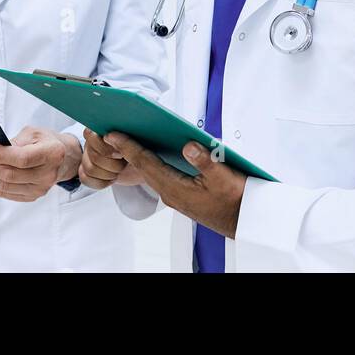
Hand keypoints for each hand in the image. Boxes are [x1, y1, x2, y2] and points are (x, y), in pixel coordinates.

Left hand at [0, 125, 80, 201]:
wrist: (62, 158)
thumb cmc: (47, 142)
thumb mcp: (34, 132)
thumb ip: (14, 141)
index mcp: (52, 154)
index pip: (21, 159)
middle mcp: (48, 174)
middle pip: (10, 175)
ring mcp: (40, 189)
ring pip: (5, 186)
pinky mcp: (32, 196)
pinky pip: (6, 193)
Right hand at [78, 127, 143, 188]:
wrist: (145, 162)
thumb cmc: (143, 148)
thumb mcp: (138, 141)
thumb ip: (125, 138)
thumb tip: (110, 136)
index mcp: (102, 128)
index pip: (90, 135)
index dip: (105, 148)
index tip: (120, 154)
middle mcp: (92, 141)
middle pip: (93, 156)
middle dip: (112, 164)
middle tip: (124, 162)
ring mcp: (88, 156)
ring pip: (89, 169)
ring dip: (108, 174)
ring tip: (120, 170)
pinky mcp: (89, 170)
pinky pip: (85, 179)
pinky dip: (101, 182)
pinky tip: (112, 178)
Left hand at [103, 132, 245, 237]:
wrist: (242, 221)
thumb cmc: (234, 200)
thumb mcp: (224, 177)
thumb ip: (205, 160)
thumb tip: (189, 146)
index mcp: (176, 188)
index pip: (145, 163)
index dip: (128, 147)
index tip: (112, 134)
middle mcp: (170, 193)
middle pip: (143, 168)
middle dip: (126, 150)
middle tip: (112, 133)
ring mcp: (175, 196)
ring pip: (150, 173)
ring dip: (138, 157)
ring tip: (127, 141)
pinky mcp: (182, 195)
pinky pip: (160, 177)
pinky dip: (151, 164)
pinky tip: (152, 155)